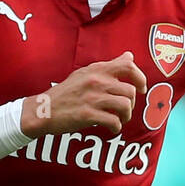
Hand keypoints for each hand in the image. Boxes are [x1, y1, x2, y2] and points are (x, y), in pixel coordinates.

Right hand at [21, 51, 146, 138]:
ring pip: (125, 106)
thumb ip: (108, 66)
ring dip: (126, 117)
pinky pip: (114, 122)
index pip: (128, 66)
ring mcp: (92, 98)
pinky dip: (116, 128)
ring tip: (119, 120)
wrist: (43, 110)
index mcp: (97, 70)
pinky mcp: (87, 115)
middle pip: (130, 91)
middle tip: (124, 110)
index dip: (140, 78)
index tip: (141, 88)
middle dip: (132, 104)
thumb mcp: (85, 73)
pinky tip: (112, 129)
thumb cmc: (66, 93)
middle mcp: (96, 81)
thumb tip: (130, 56)